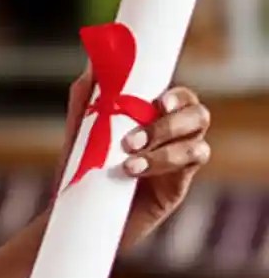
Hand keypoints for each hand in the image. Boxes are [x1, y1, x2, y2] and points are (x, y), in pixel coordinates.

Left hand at [60, 71, 212, 250]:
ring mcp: (178, 161)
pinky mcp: (177, 186)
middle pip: (197, 115)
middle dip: (170, 123)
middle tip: (132, 139)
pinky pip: (187, 169)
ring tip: (128, 160)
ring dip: (163, 148)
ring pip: (197, 143)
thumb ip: (86, 100)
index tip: (159, 101)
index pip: (179, 97)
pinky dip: (164, 165)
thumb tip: (92, 65)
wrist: (80, 212)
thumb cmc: (83, 169)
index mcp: (153, 118)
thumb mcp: (81, 132)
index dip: (177, 96)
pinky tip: (135, 171)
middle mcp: (172, 136)